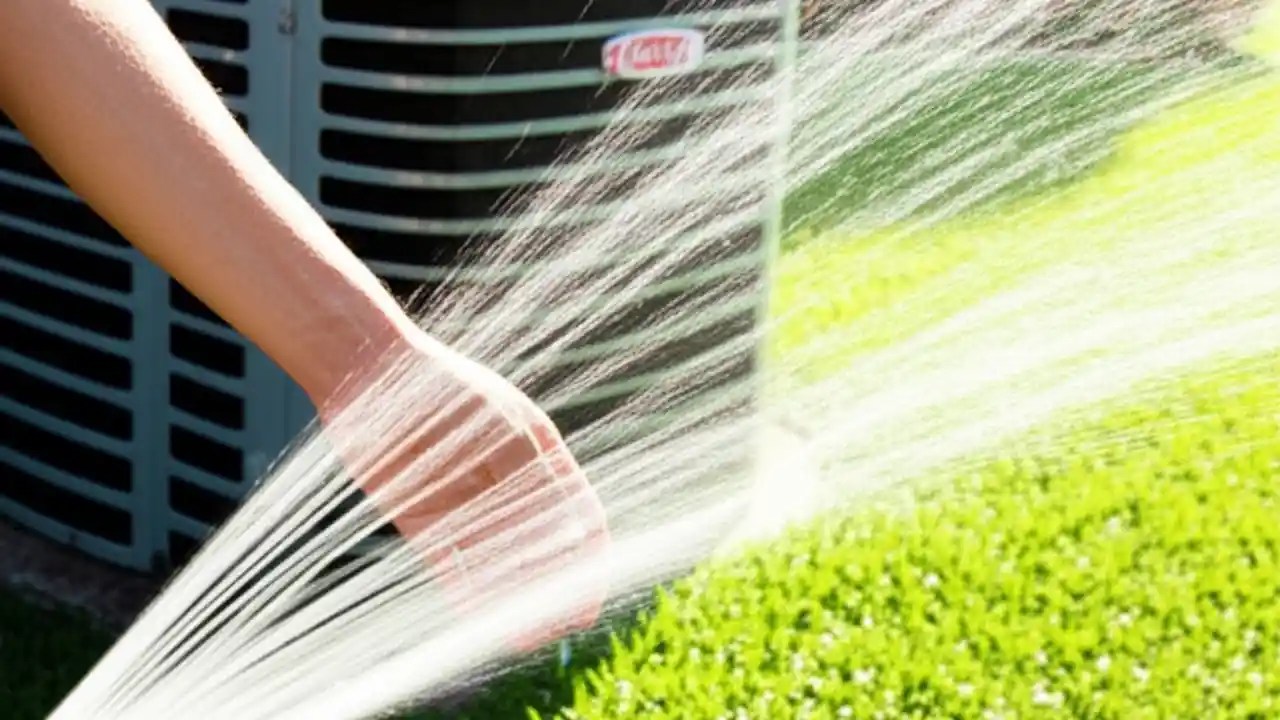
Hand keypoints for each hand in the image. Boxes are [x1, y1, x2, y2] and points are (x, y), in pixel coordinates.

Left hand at [313, 328, 610, 652]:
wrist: (366, 372)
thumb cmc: (444, 391)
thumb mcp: (503, 432)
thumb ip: (536, 486)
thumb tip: (574, 538)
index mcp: (538, 453)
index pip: (578, 516)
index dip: (590, 561)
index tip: (591, 601)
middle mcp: (505, 481)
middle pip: (539, 548)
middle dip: (551, 592)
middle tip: (555, 630)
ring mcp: (464, 500)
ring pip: (496, 563)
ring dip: (510, 601)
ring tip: (520, 637)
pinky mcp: (423, 515)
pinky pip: (450, 563)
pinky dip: (466, 591)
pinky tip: (477, 619)